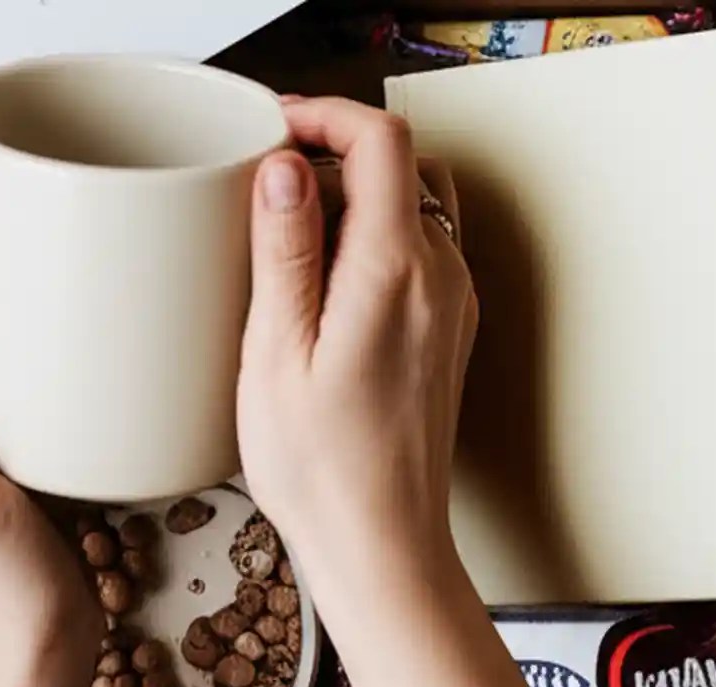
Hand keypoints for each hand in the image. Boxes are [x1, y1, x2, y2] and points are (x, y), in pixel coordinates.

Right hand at [237, 97, 538, 686]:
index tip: (274, 126)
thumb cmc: (324, 469)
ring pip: (411, 202)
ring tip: (285, 229)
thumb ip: (286, 250)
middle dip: (332, 149)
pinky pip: (415, 248)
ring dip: (350, 194)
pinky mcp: (444, 328)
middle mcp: (439, 278)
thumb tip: (286, 166)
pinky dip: (367, 234)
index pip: (381, 141)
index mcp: (395, 273)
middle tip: (265, 177)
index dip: (325, 114)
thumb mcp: (278, 353)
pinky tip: (318, 278)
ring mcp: (449, 303)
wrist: (382, 543)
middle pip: (400, 164)